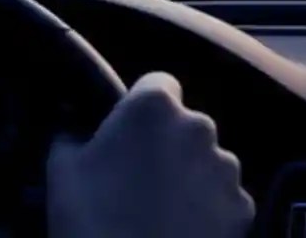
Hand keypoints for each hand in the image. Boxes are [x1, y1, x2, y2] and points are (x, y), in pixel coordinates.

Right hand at [47, 72, 253, 237]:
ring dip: (190, 174)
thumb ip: (73, 134)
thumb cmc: (89, 219)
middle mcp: (199, 126)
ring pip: (207, 160)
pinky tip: (182, 228)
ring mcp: (226, 168)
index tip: (128, 134)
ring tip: (162, 207)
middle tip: (139, 177)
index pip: (157, 83)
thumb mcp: (62, 168)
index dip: (141, 107)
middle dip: (168, 142)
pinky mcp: (243, 207)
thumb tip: (76, 129)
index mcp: (153, 106)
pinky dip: (208, 207)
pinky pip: (223, 197)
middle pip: (185, 123)